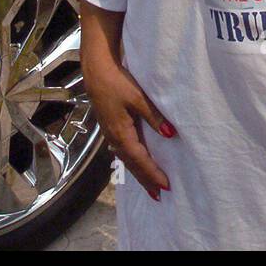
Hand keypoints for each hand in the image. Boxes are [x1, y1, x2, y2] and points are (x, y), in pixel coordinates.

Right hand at [82, 48, 174, 200]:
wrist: (96, 69)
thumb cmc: (116, 81)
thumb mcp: (138, 97)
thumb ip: (154, 116)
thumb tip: (169, 134)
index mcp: (121, 132)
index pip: (140, 159)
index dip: (153, 173)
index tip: (166, 186)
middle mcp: (114, 137)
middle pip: (131, 165)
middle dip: (145, 180)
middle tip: (158, 195)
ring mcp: (110, 132)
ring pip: (125, 159)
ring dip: (137, 173)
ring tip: (149, 185)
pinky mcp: (109, 126)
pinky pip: (121, 150)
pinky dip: (130, 161)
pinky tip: (134, 162)